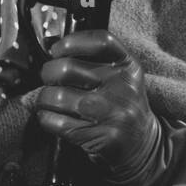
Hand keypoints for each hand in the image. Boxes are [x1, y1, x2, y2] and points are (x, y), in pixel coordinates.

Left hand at [34, 29, 174, 185]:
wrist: (142, 144)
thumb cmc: (121, 105)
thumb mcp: (118, 77)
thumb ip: (91, 59)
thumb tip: (49, 43)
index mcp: (128, 66)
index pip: (100, 41)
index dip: (71, 42)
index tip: (57, 50)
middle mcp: (121, 87)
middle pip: (66, 68)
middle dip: (48, 73)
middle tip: (49, 80)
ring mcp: (110, 112)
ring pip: (55, 96)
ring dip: (43, 99)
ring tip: (50, 101)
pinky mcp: (98, 135)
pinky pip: (54, 121)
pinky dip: (46, 118)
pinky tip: (53, 117)